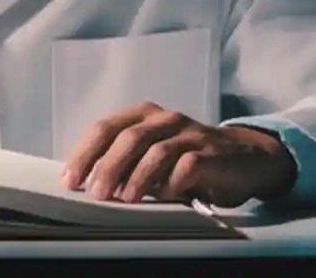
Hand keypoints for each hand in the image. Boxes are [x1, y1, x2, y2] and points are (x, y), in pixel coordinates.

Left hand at [59, 102, 296, 207]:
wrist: (246, 158)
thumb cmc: (189, 160)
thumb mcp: (153, 156)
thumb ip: (126, 162)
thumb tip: (88, 184)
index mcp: (143, 116)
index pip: (105, 128)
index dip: (85, 153)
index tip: (69, 180)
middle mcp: (164, 118)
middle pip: (127, 137)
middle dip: (106, 165)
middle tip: (94, 193)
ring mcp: (189, 133)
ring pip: (155, 150)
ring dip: (136, 176)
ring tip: (123, 199)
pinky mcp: (211, 152)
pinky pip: (187, 165)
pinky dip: (172, 182)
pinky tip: (165, 196)